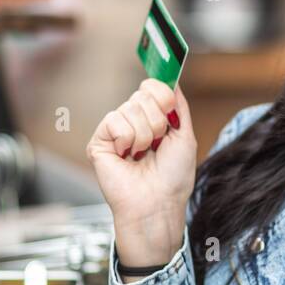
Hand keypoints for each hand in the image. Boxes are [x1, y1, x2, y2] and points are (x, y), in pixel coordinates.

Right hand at [87, 79, 197, 266]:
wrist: (157, 203)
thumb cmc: (173, 177)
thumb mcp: (185, 136)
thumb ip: (179, 106)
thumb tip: (173, 81)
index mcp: (152, 119)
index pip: (152, 86)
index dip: (163, 96)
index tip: (170, 115)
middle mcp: (132, 122)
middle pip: (143, 95)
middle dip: (158, 121)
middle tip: (156, 145)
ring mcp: (115, 131)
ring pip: (131, 108)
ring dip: (145, 135)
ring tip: (142, 155)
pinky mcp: (99, 141)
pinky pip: (115, 120)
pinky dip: (127, 139)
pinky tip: (127, 156)